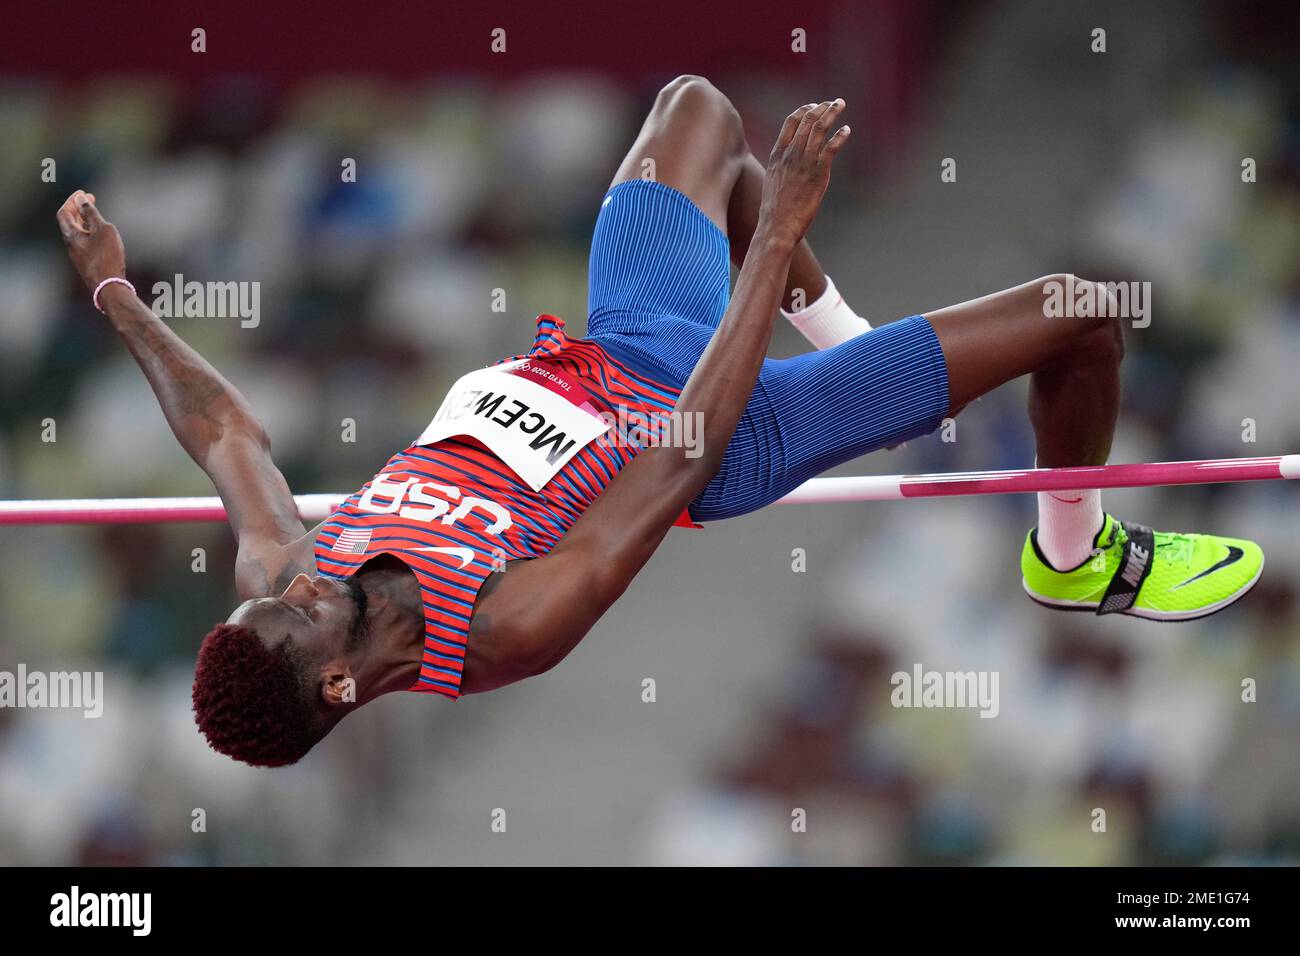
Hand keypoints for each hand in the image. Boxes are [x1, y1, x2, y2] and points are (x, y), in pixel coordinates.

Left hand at [56, 190, 125, 294]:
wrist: (108, 286)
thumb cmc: (107, 256)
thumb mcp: (102, 229)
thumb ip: (91, 214)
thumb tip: (81, 200)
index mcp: (71, 235)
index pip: (65, 212)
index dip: (72, 201)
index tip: (83, 194)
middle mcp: (71, 245)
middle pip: (69, 222)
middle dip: (78, 209)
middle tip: (90, 201)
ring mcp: (78, 255)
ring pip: (77, 233)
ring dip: (84, 221)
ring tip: (95, 216)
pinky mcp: (87, 263)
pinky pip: (84, 243)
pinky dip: (90, 233)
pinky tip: (101, 236)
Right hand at [759, 99, 849, 245]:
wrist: (777, 226)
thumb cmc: (775, 210)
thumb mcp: (773, 182)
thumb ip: (781, 169)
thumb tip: (787, 168)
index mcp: (778, 155)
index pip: (791, 123)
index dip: (804, 111)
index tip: (814, 106)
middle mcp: (790, 155)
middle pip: (807, 121)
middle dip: (822, 107)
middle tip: (834, 102)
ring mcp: (804, 163)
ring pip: (819, 129)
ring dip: (832, 114)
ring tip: (840, 105)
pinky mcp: (817, 174)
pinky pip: (830, 148)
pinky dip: (840, 136)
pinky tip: (847, 130)